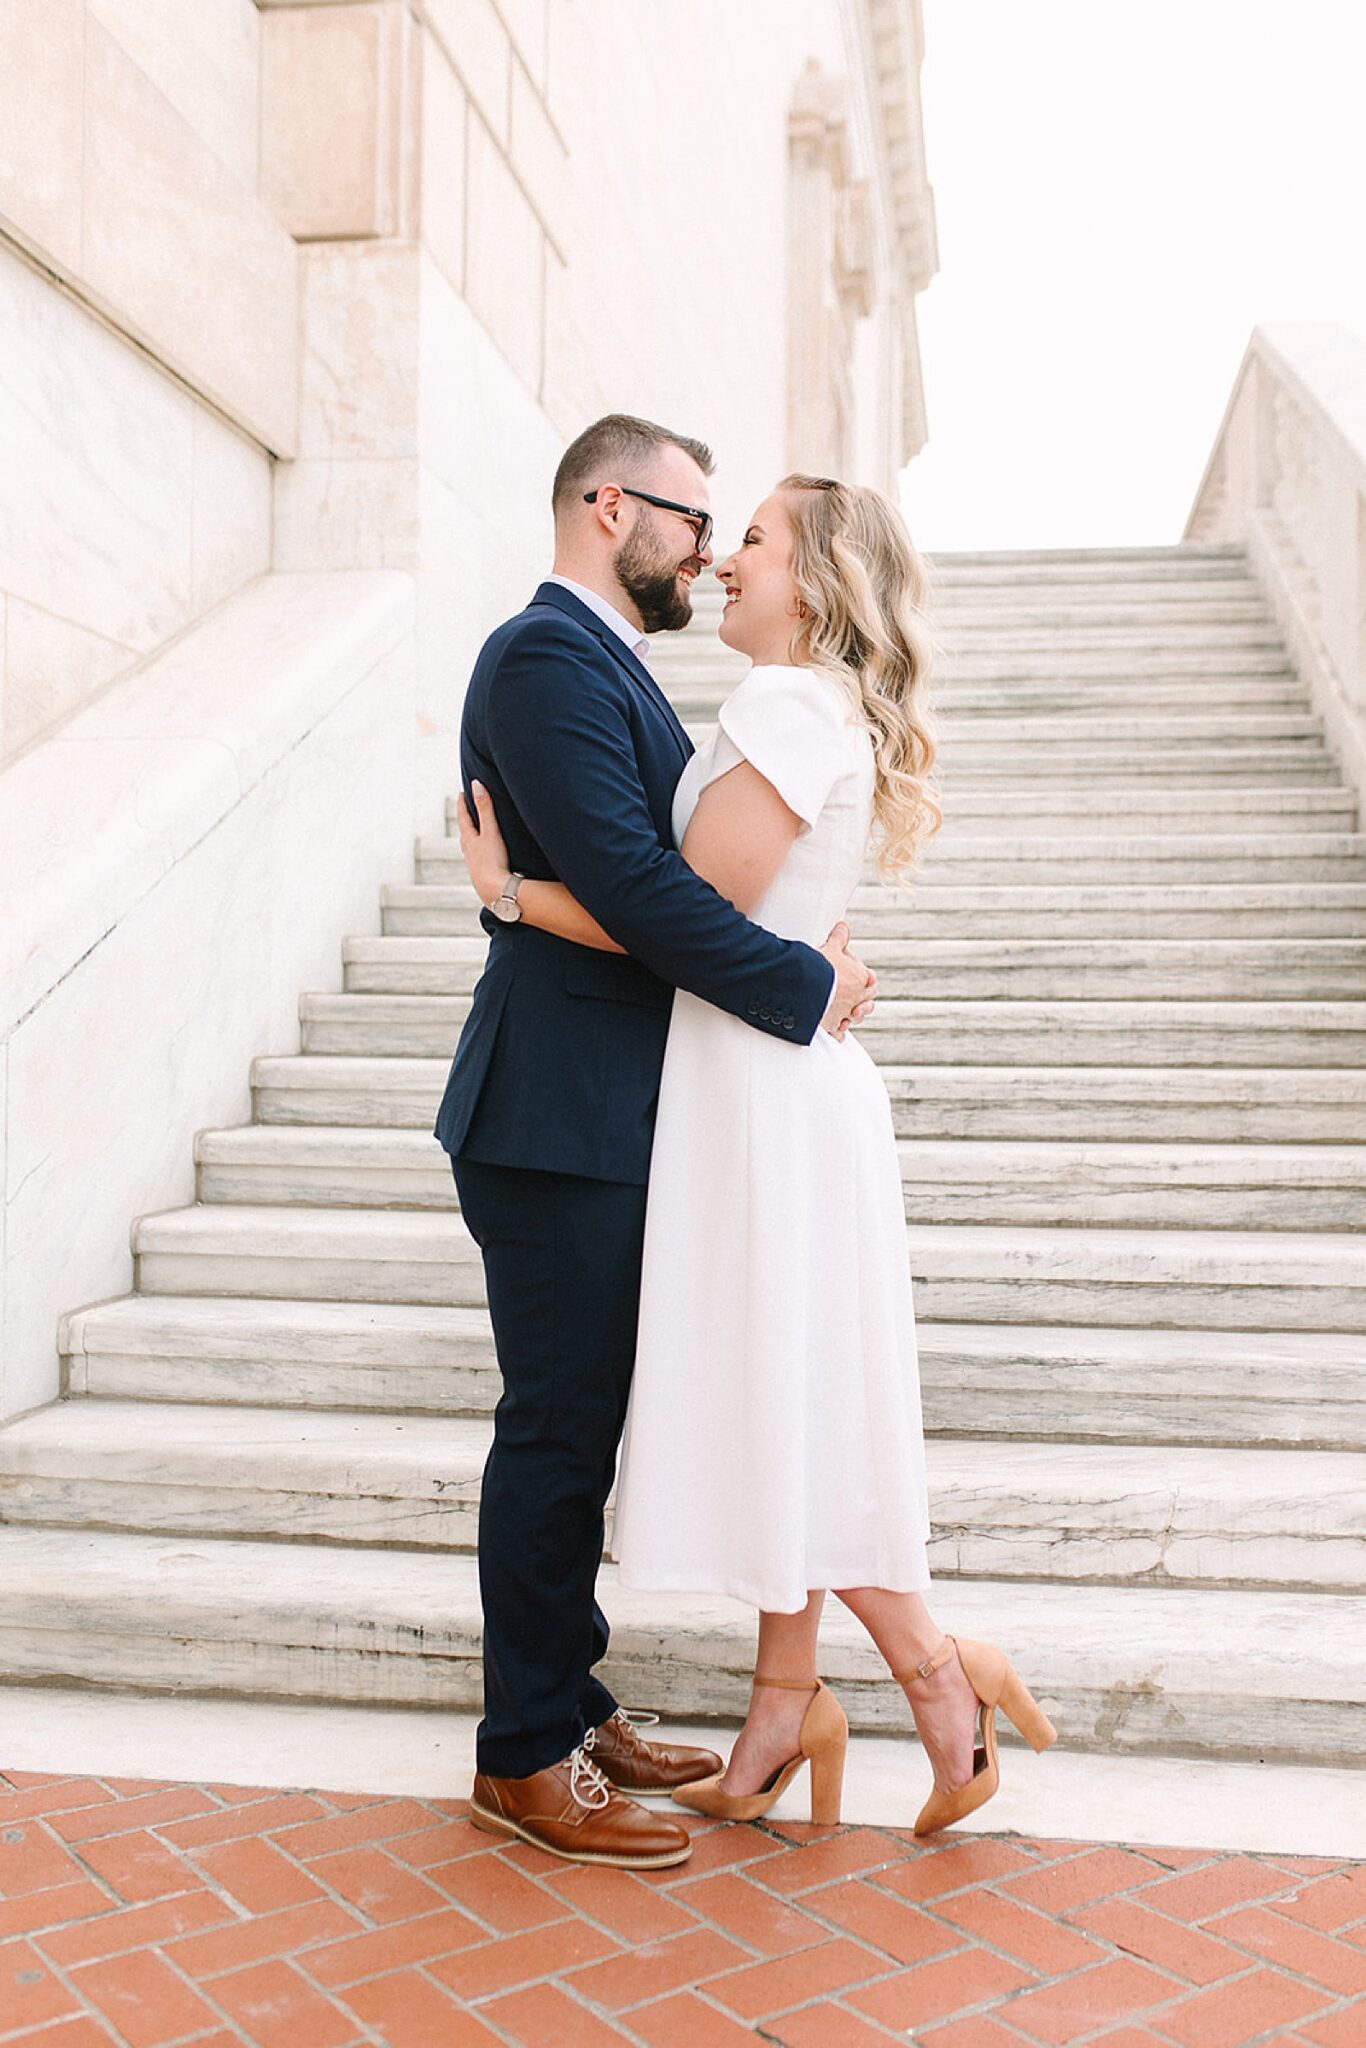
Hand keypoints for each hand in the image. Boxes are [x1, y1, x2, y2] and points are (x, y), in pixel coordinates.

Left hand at [456, 780, 512, 907]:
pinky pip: (478, 858)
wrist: (495, 891)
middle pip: (465, 831)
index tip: (461, 793)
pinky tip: (485, 856)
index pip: (463, 817)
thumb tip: (476, 785)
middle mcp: (468, 851)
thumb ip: (485, 808)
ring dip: (471, 836)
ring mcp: (474, 864)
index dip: (462, 804)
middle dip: (466, 819)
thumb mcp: (491, 830)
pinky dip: (479, 851)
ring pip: (470, 846)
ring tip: (475, 831)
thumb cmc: (492, 861)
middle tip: (467, 809)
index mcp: (469, 839)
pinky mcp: (482, 874)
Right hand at [818, 920, 875, 1039]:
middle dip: (862, 998)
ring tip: (849, 1014)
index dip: (865, 977)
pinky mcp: (833, 1025)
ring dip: (854, 1016)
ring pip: (857, 1018)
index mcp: (862, 979)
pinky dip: (839, 1033)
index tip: (857, 975)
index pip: (871, 979)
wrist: (808, 987)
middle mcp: (857, 998)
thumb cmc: (822, 966)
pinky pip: (839, 1034)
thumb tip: (843, 926)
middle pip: (868, 1001)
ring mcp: (846, 1013)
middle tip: (855, 994)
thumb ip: (839, 938)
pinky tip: (837, 1031)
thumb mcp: (832, 948)